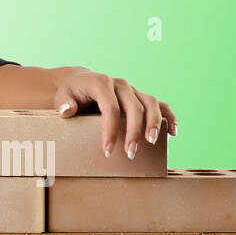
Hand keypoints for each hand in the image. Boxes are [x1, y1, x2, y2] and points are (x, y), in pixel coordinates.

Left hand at [53, 68, 176, 158]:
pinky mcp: (140, 97)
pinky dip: (168, 116)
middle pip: (134, 107)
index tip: (108, 150)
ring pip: (150, 103)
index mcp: (101, 83)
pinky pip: (159, 105)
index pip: (110, 107)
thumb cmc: (71, 92)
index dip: (110, 129)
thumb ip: (64, 103)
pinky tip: (172, 131)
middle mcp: (120, 85)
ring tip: (152, 142)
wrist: (80, 82)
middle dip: (134, 131)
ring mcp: (132, 90)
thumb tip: (67, 111)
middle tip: (130, 152)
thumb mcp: (62, 96)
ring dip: (155, 123)